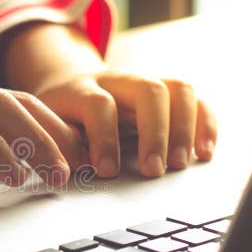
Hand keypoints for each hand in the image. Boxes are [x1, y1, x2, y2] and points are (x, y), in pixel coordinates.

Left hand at [0, 23, 217, 177]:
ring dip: (185, 127)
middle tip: (155, 170)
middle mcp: (118, 80)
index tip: (106, 171)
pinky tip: (204, 152)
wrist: (67, 85)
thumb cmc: (58, 116)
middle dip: (156, 131)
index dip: (104, 137)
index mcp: (81, 88)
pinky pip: (195, 98)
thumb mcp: (45, 127)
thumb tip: (69, 171)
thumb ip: (58, 145)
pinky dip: (205, 123)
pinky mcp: (166, 92)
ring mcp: (145, 82)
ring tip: (181, 164)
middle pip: (149, 89)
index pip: (99, 104)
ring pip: (177, 88)